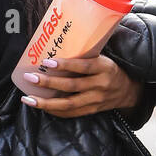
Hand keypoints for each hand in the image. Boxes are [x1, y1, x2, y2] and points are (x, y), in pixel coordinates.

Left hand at [20, 54, 144, 117]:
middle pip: (72, 86)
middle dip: (49, 82)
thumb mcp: (102, 58)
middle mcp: (101, 85)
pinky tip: (40, 106)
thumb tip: (56, 42)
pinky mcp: (91, 110)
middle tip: (30, 77)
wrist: (127, 90)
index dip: (65, 64)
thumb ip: (84, 54)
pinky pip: (71, 113)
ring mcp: (96, 100)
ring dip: (46, 102)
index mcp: (104, 67)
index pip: (83, 66)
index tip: (47, 61)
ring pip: (68, 104)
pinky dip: (54, 111)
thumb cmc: (108, 68)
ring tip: (28, 98)